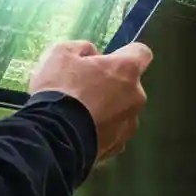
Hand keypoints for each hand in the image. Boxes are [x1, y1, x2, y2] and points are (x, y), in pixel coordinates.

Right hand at [28, 40, 152, 161]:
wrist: (53, 136)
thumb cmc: (60, 89)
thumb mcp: (61, 54)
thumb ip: (82, 48)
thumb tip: (92, 55)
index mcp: (126, 70)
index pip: (142, 53)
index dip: (124, 53)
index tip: (106, 59)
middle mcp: (136, 97)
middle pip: (129, 85)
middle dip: (110, 84)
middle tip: (82, 88)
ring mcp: (129, 125)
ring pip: (121, 110)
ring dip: (106, 109)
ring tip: (78, 114)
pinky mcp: (118, 147)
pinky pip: (112, 132)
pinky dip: (100, 130)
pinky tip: (78, 131)